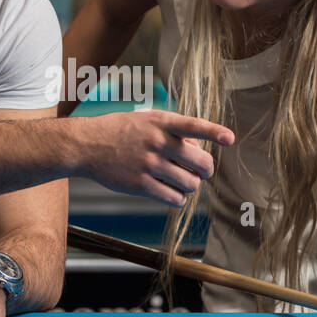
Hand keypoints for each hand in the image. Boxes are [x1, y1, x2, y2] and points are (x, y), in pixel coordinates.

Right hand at [75, 109, 233, 205]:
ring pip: (190, 183)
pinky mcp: (141, 185)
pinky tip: (173, 193)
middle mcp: (157, 142)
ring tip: (183, 181)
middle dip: (206, 169)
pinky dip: (179, 198)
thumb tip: (197, 147)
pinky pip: (174, 198)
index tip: (230, 138)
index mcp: (161, 122)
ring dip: (191, 185)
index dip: (214, 132)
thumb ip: (172, 129)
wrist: (86, 145)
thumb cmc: (119, 130)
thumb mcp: (146, 118)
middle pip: (200, 162)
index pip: (193, 125)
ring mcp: (149, 164)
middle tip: (201, 171)